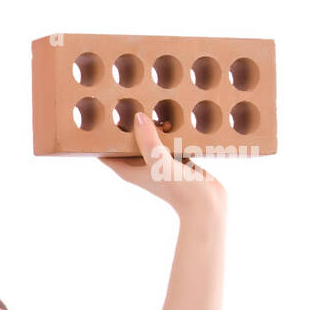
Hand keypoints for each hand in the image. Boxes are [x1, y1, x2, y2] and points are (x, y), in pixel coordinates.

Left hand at [98, 111, 224, 215]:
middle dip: (128, 125)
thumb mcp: (160, 162)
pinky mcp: (176, 159)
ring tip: (155, 108)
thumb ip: (149, 141)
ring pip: (149, 138)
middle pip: (127, 141)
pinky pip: (168, 139)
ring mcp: (158, 162)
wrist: (207, 205)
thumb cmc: (179, 189)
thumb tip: (138, 117)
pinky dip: (170, 130)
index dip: (101, 136)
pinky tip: (175, 118)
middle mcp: (140, 166)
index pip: (105, 151)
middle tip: (131, 104)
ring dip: (152, 125)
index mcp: (128, 170)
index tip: (101, 117)